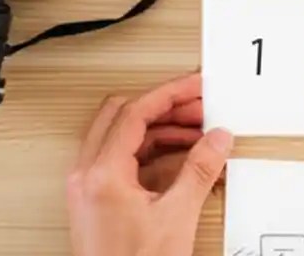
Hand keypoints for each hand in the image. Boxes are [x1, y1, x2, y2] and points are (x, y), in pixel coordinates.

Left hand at [67, 72, 232, 255]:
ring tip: (198, 133)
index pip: (136, 112)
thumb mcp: (177, 217)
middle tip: (199, 106)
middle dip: (165, 106)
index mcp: (101, 173)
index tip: (195, 86)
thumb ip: (200, 170)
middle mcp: (86, 175)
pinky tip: (181, 158)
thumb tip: (217, 139)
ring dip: (159, 129)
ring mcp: (88, 188)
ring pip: (121, 136)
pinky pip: (121, 158)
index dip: (170, 93)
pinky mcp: (95, 201)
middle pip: (123, 115)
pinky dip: (151, 150)